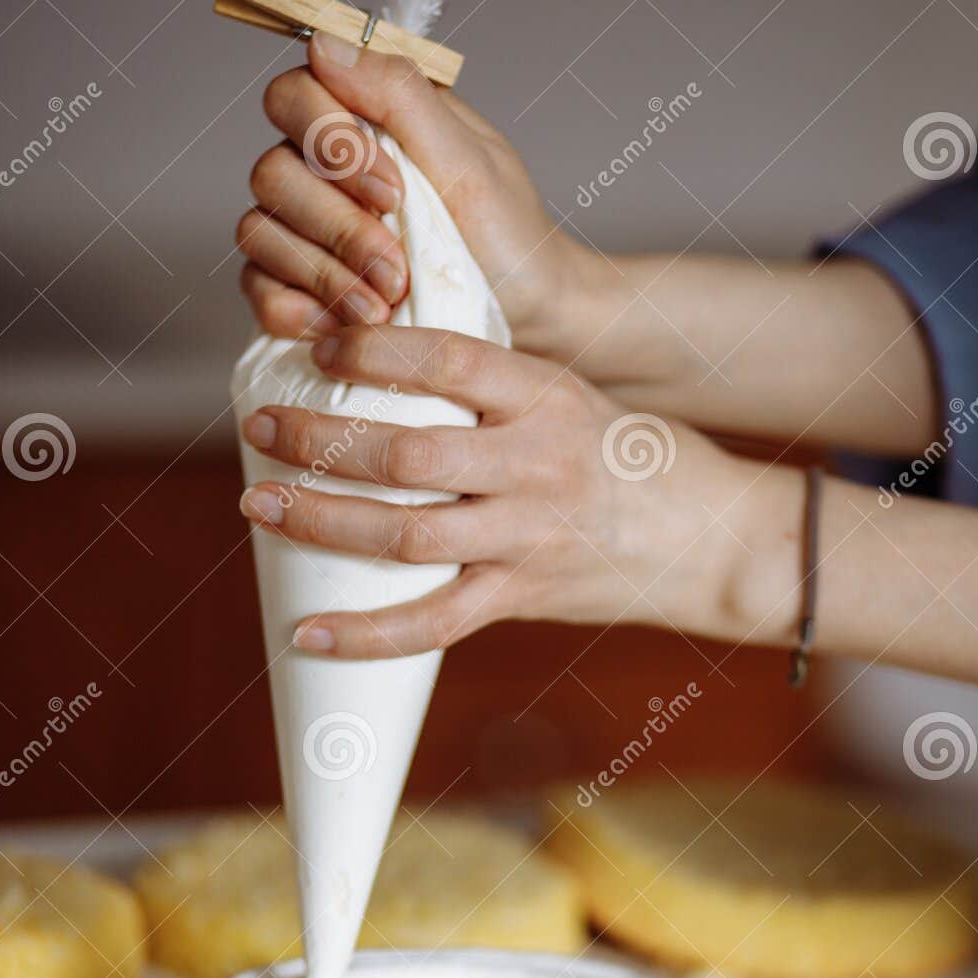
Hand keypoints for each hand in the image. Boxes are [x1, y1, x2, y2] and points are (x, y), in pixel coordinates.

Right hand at [236, 31, 594, 360]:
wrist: (527, 318)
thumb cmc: (506, 235)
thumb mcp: (468, 159)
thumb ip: (399, 94)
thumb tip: (324, 42)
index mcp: (361, 121)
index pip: (292, 97)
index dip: (327, 142)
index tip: (394, 190)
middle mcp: (320, 171)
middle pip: (271, 173)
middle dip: (339, 226)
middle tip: (399, 265)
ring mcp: (302, 231)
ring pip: (259, 233)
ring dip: (325, 274)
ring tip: (387, 302)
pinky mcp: (296, 289)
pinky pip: (258, 290)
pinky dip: (298, 310)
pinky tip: (347, 323)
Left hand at [237, 325, 804, 658]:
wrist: (718, 540)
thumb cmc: (636, 459)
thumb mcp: (573, 397)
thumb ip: (494, 391)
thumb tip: (389, 376)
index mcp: (547, 396)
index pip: (448, 359)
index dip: (373, 350)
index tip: (318, 344)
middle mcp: (536, 463)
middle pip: (408, 455)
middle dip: (322, 441)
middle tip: (261, 427)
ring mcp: (529, 537)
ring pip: (407, 535)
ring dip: (323, 521)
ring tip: (259, 504)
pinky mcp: (524, 597)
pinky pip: (434, 622)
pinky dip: (366, 633)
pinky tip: (307, 632)